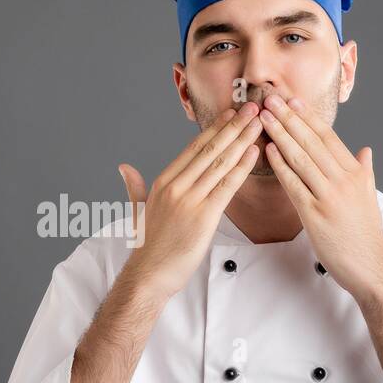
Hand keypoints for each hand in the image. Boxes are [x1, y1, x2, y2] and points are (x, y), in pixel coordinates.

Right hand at [118, 103, 263, 300]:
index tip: (230, 113)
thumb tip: (124, 168)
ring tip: (258, 122)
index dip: (215, 129)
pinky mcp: (203, 216)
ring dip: (242, 140)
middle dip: (233, 126)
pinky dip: (242, 167)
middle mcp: (175, 186)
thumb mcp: (139, 210)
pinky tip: (254, 152)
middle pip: (209, 149)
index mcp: (162, 182)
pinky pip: (226, 186)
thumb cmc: (148, 247)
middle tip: (252, 107)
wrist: (149, 275)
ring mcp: (189, 200)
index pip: (193, 148)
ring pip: (220, 163)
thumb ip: (134, 186)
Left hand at [258, 93, 382, 303]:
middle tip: (271, 99)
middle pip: (312, 142)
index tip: (293, 100)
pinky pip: (294, 184)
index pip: (329, 137)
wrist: (370, 266)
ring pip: (301, 158)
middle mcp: (344, 180)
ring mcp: (330, 196)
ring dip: (281, 135)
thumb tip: (365, 150)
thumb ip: (365, 171)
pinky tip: (268, 150)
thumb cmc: (365, 233)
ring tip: (264, 118)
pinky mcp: (315, 214)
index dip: (308, 117)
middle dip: (290, 118)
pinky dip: (280, 165)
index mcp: (356, 173)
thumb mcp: (369, 196)